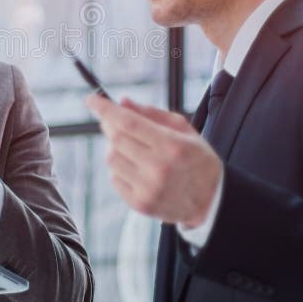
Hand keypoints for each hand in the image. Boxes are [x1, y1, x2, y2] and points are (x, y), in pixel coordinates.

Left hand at [85, 95, 221, 227]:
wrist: (210, 200)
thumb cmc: (196, 159)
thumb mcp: (183, 130)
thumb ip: (151, 113)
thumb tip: (122, 102)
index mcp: (172, 146)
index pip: (128, 122)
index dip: (106, 109)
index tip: (91, 99)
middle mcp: (158, 169)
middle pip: (116, 139)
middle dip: (110, 125)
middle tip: (114, 121)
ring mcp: (148, 189)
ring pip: (111, 158)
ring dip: (115, 148)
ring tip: (134, 150)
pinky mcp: (140, 204)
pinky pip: (114, 178)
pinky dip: (120, 169)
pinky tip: (137, 169)